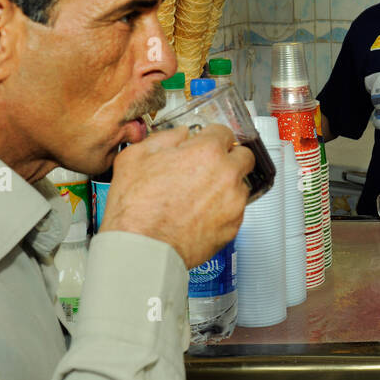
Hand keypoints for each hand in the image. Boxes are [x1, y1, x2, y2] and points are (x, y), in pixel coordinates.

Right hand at [100, 124, 253, 268]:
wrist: (142, 248)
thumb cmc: (136, 207)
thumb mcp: (136, 157)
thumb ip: (164, 138)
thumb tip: (180, 134)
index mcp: (207, 152)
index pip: (224, 132)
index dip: (211, 136)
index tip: (206, 142)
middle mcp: (227, 174)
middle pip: (244, 155)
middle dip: (230, 157)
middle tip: (212, 165)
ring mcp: (233, 202)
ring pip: (241, 184)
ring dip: (228, 184)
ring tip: (202, 194)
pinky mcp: (233, 226)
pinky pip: (236, 210)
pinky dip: (224, 209)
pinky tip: (202, 213)